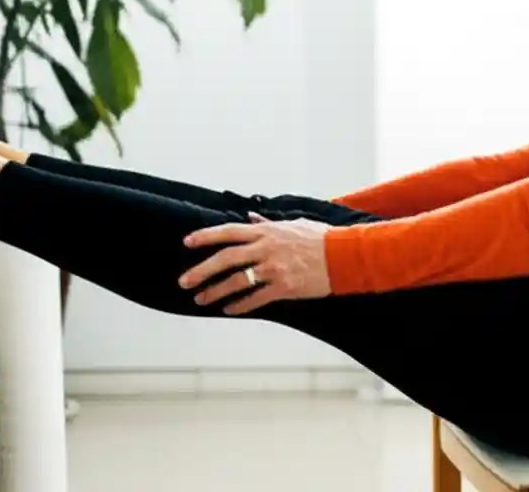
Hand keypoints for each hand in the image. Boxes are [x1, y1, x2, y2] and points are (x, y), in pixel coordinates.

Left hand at [180, 213, 332, 314]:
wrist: (344, 255)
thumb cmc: (322, 238)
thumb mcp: (293, 224)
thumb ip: (268, 223)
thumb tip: (250, 217)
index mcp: (267, 231)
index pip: (229, 231)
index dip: (205, 236)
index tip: (187, 242)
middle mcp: (266, 248)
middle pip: (225, 258)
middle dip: (201, 271)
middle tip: (184, 282)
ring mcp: (274, 269)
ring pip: (236, 281)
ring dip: (215, 291)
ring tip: (201, 299)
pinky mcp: (285, 287)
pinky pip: (256, 299)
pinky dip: (240, 305)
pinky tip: (229, 310)